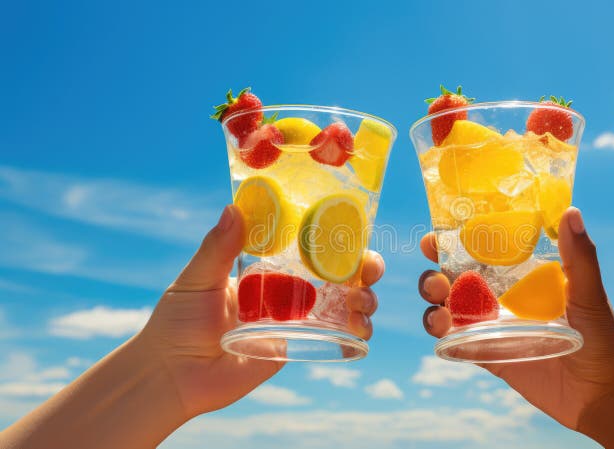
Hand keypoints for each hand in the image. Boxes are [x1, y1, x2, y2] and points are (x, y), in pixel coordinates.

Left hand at [139, 205, 383, 417]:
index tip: (355, 230)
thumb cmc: (177, 322)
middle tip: (370, 269)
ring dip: (365, 300)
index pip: (309, 246)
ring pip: (343, 305)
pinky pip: (334, 339)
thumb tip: (233, 209)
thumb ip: (217, 248)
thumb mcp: (197, 278)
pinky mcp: (296, 348)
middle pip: (336, 275)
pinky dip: (356, 333)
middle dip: (362, 270)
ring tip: (363, 302)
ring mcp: (295, 320)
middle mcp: (286, 291)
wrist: (172, 375)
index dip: (337, 239)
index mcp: (266, 268)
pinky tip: (361, 329)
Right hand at [418, 207, 613, 429]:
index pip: (479, 253)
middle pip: (453, 281)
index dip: (451, 244)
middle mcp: (500, 300)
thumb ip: (580, 258)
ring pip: (448, 312)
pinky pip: (456, 346)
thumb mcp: (590, 295)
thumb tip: (571, 212)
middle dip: (433, 276)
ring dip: (433, 307)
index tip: (434, 238)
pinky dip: (442, 338)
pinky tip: (445, 331)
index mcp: (520, 278)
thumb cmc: (602, 341)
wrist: (601, 396)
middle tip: (437, 280)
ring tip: (440, 312)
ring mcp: (492, 330)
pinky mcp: (489, 358)